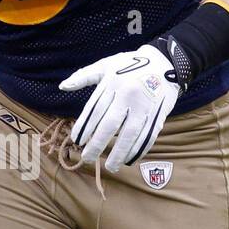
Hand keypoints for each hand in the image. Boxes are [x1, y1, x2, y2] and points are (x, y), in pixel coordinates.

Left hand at [59, 46, 179, 170]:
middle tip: (87, 158)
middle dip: (97, 144)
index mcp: (112, 84)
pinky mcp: (158, 114)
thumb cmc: (131, 64)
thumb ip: (83, 76)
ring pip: (130, 134)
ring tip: (111, 167)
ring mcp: (144, 106)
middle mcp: (127, 96)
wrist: (166, 61)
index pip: (94, 110)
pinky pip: (148, 135)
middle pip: (110, 124)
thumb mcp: (106, 65)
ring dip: (119, 152)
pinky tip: (130, 159)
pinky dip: (139, 149)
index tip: (77, 141)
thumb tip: (62, 86)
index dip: (85, 127)